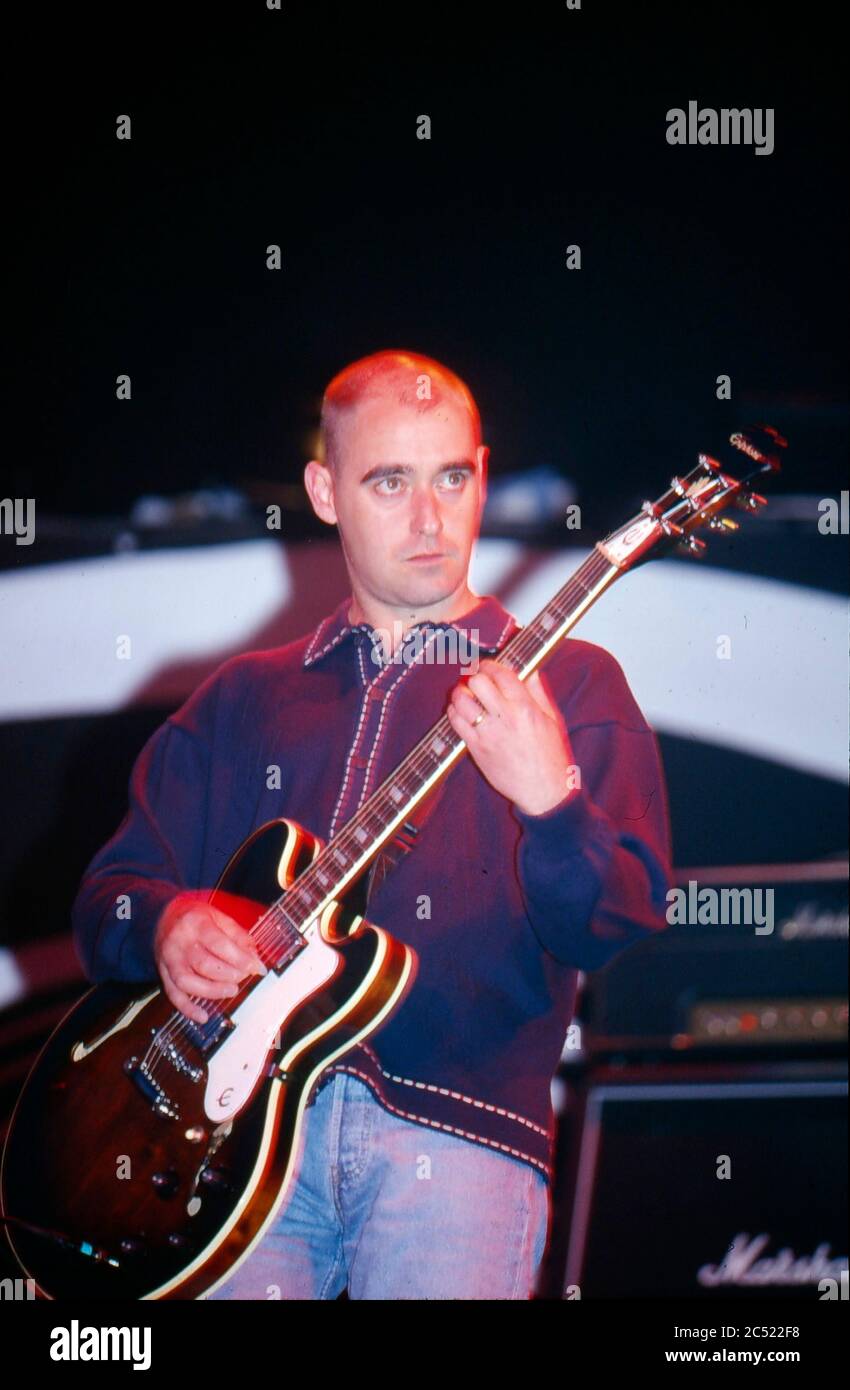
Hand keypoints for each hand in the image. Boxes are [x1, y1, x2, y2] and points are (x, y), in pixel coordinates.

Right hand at [154, 890, 266, 1023]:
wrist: (161, 917)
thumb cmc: (194, 918)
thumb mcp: (218, 917)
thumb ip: (237, 936)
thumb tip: (254, 958)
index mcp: (196, 923)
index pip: (220, 944)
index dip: (241, 959)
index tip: (257, 967)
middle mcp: (179, 942)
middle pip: (204, 964)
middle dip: (229, 975)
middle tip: (243, 977)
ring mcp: (169, 959)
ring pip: (187, 982)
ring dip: (212, 991)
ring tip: (231, 991)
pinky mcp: (163, 973)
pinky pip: (173, 995)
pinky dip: (187, 1008)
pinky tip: (203, 1016)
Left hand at [446, 659, 578, 815]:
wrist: (544, 792)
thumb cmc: (552, 757)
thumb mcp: (553, 720)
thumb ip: (539, 693)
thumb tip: (530, 671)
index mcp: (526, 708)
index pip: (501, 674)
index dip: (491, 665)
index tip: (489, 666)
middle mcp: (505, 718)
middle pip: (477, 682)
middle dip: (475, 676)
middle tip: (477, 679)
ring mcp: (487, 733)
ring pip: (461, 700)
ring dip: (462, 693)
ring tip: (467, 694)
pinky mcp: (476, 748)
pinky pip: (456, 722)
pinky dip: (455, 712)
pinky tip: (462, 712)